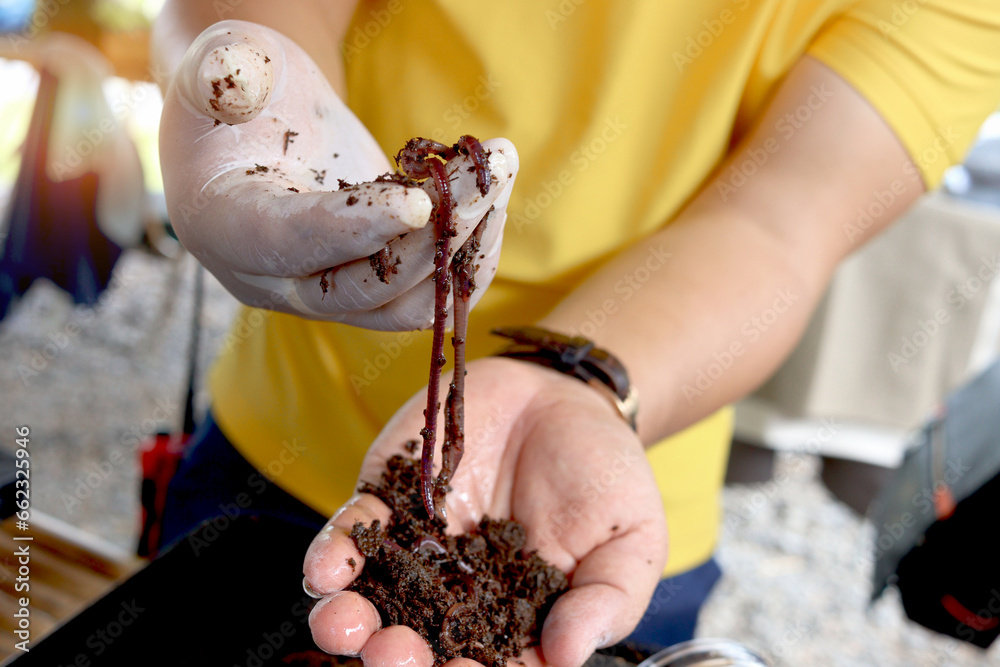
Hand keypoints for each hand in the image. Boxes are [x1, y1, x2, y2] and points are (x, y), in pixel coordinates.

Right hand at [159, 20, 516, 329]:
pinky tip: (495, 204)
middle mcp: (276, 279)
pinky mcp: (370, 285)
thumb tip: (235, 74)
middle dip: (435, 237)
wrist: (262, 120)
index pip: (292, 241)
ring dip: (464, 249)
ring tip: (502, 175)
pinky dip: (467, 260)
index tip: (420, 201)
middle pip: (363, 288)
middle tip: (492, 173)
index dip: (355, 227)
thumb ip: (225, 70)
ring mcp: (326, 290)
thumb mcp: (224, 64)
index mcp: (227, 228)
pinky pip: (426, 297)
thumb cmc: (239, 87)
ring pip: (405, 303)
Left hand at [302, 357, 667, 666]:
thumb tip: (566, 656)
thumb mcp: (630, 539)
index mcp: (516, 619)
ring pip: (369, 599)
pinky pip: (353, 532)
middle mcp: (457, 594)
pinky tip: (327, 569)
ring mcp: (418, 549)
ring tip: (343, 625)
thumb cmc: (605, 474)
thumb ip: (607, 600)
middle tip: (392, 655)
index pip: (485, 664)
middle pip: (416, 642)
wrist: (567, 396)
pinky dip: (334, 553)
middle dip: (395, 657)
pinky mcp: (389, 498)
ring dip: (347, 621)